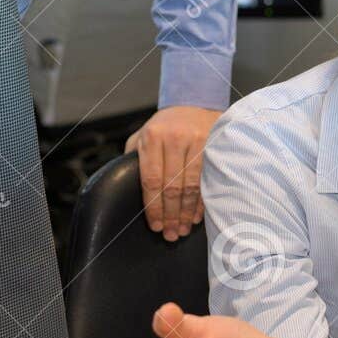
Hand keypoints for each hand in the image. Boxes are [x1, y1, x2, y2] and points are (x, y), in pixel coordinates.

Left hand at [125, 106, 221, 240]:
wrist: (194, 103)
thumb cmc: (165, 126)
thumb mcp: (143, 135)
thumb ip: (133, 158)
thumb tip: (123, 187)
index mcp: (152, 137)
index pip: (151, 180)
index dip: (153, 207)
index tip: (155, 225)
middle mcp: (173, 139)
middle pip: (171, 187)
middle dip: (171, 215)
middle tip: (170, 234)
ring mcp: (196, 141)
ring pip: (191, 186)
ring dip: (187, 212)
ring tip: (183, 229)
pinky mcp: (214, 145)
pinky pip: (207, 180)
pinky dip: (202, 201)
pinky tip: (197, 215)